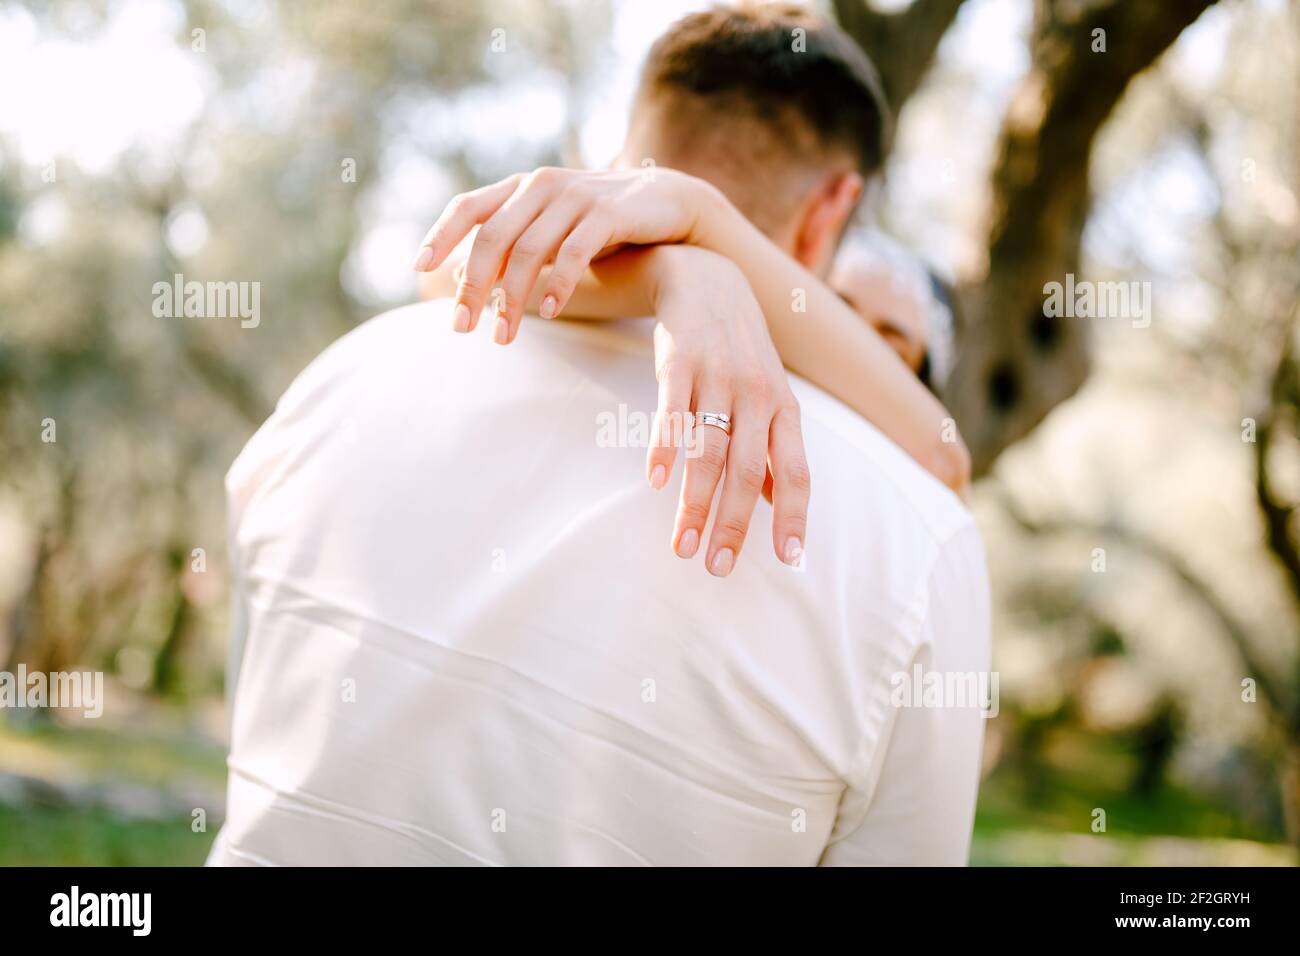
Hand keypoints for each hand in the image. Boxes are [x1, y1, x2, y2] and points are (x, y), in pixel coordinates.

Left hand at [411, 167, 717, 342]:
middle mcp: (542, 186)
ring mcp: (575, 196)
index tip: (419, 268)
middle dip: (472, 286)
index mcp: (522, 188)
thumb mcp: (551, 232)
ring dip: (512, 298)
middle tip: (461, 328)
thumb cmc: (601, 224)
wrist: (668, 203)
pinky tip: (551, 313)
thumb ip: (512, 249)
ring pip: (529, 250)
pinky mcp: (608, 213)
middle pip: (492, 237)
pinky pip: (574, 252)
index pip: (469, 206)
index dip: (441, 234)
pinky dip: (559, 284)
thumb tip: (461, 281)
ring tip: (503, 338)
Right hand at [643, 246, 808, 573]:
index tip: (789, 558)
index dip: (794, 514)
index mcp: (783, 409)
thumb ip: (771, 447)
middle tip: (717, 567)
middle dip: (734, 523)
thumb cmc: (738, 350)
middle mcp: (757, 394)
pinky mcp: (681, 359)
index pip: (797, 471)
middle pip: (749, 470)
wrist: (706, 278)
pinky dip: (665, 447)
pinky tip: (656, 482)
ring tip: (682, 545)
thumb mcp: (766, 394)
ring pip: (710, 450)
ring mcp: (719, 376)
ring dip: (696, 502)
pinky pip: (673, 410)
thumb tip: (777, 502)